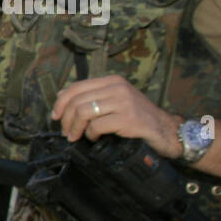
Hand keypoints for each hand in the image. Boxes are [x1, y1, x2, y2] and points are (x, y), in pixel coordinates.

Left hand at [51, 75, 181, 157]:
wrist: (166, 129)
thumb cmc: (138, 117)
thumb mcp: (116, 100)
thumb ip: (94, 97)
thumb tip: (62, 96)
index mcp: (112, 81)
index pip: (77, 87)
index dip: (61, 102)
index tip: (55, 116)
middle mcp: (117, 88)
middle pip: (77, 101)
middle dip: (66, 119)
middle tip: (66, 132)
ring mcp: (123, 102)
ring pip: (84, 112)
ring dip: (75, 128)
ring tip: (75, 137)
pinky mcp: (128, 118)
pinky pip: (97, 126)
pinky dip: (91, 135)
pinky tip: (95, 138)